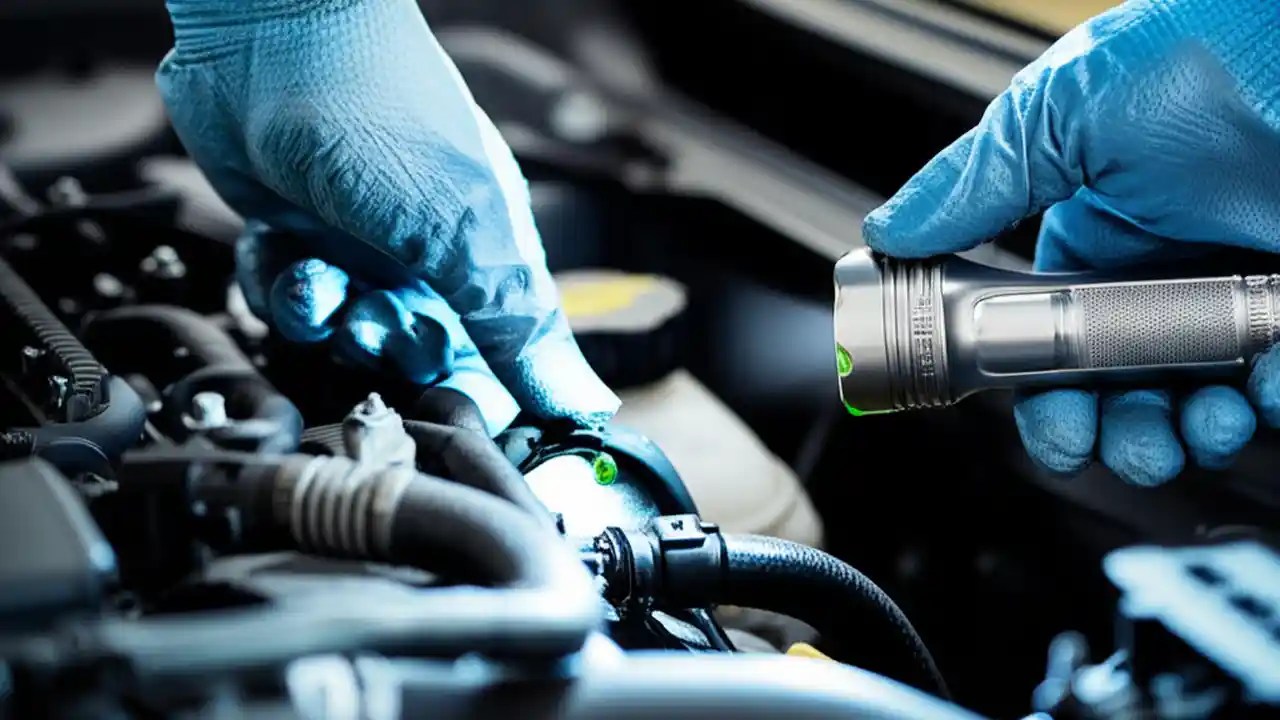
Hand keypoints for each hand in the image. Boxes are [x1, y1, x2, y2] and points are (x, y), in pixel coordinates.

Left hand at [156, 0, 619, 435]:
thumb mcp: (466, 234)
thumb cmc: (386, 117)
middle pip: (412, 356)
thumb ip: (518, 326)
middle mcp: (428, 258)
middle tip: (369, 318)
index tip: (446, 410)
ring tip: (315, 277)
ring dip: (324, 318)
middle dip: (386, 349)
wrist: (274, 37)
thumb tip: (587, 402)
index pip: (497, 358)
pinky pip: (288, 303)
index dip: (473, 392)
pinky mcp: (296, 235)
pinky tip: (278, 251)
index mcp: (488, 255)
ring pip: (343, 335)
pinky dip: (278, 289)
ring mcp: (360, 247)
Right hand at [862, 0, 1279, 484]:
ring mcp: (1231, 294)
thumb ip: (974, 185)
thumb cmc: (1198, 53)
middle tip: (1128, 444)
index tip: (1055, 432)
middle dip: (1119, 437)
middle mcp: (1158, 280)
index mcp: (1090, 248)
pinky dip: (1270, 401)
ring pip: (1197, 404)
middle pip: (1120, 397)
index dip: (1047, 404)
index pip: (1048, 352)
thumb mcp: (1059, 115)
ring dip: (1192, 433)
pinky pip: (1279, 381)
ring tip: (1205, 420)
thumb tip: (889, 231)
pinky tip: (1265, 385)